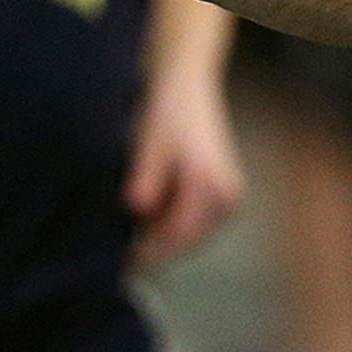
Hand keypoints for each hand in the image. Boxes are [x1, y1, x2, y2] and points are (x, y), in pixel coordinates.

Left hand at [123, 80, 245, 266]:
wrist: (189, 88)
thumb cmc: (168, 113)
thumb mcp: (150, 146)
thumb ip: (145, 180)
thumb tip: (137, 210)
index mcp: (211, 187)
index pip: (177, 235)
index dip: (148, 252)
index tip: (122, 262)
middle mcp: (228, 197)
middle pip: (187, 240)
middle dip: (156, 246)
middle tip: (122, 250)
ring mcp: (229, 197)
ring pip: (191, 234)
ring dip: (164, 235)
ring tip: (134, 227)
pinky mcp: (224, 194)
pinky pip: (196, 222)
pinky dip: (173, 222)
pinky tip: (153, 211)